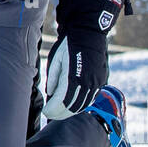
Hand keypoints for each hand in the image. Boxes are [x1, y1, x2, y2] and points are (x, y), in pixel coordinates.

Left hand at [43, 0, 125, 120]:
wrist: (89, 32)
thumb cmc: (69, 44)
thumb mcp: (55, 60)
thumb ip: (53, 79)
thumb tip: (51, 95)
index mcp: (74, 78)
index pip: (61, 103)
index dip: (52, 110)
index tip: (45, 112)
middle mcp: (87, 83)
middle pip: (72, 107)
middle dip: (60, 114)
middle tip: (50, 115)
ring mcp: (97, 82)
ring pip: (83, 104)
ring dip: (71, 110)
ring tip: (60, 111)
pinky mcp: (102, 80)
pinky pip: (91, 97)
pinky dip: (81, 103)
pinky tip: (72, 103)